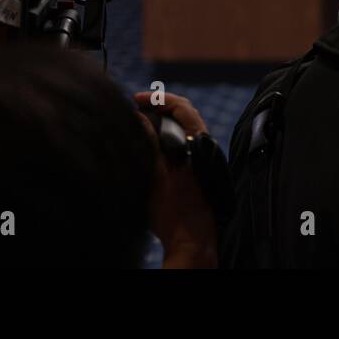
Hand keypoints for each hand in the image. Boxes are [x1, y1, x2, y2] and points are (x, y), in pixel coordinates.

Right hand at [134, 90, 217, 267]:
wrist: (191, 240)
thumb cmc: (175, 211)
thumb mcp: (155, 174)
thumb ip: (149, 143)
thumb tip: (139, 118)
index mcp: (198, 143)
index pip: (182, 106)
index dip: (159, 99)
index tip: (136, 100)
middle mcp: (202, 148)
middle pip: (182, 115)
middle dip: (158, 108)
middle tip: (135, 109)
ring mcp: (199, 159)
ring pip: (180, 131)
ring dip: (160, 123)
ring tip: (137, 124)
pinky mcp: (194, 171)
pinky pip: (179, 145)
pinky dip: (163, 139)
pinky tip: (146, 146)